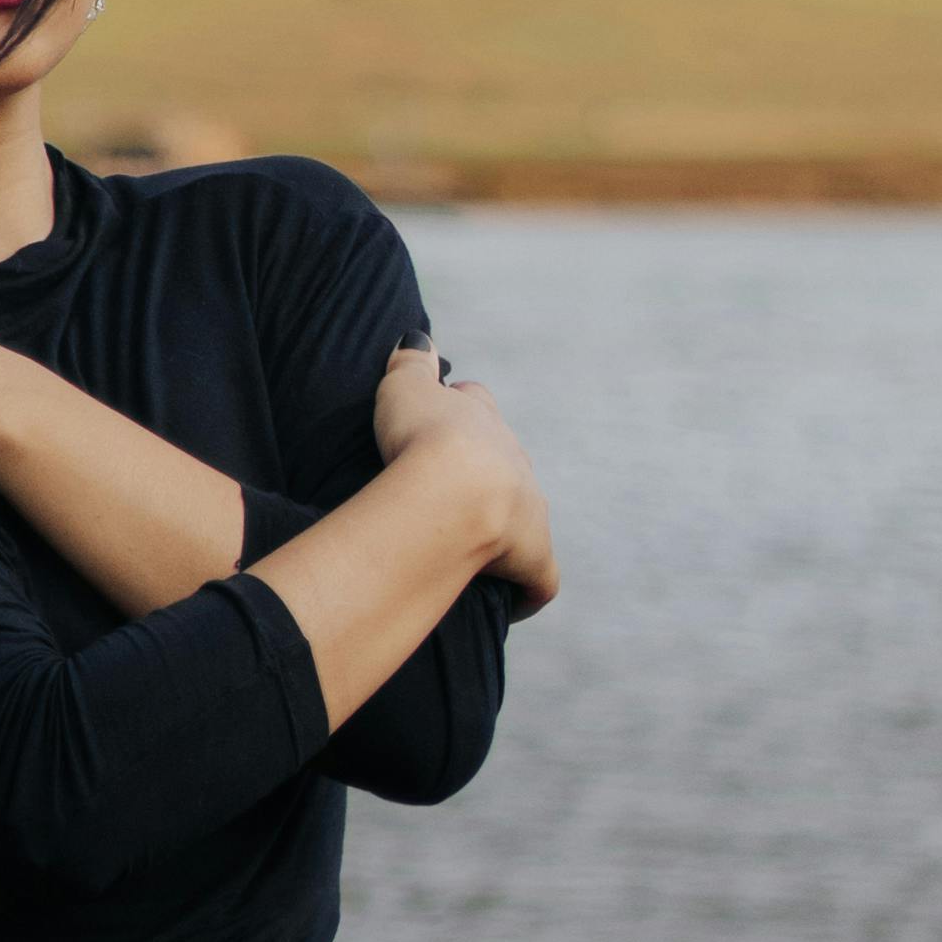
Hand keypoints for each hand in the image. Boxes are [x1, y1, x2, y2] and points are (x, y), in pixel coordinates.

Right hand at [371, 340, 560, 617]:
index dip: (454, 411)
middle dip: (482, 468)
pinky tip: (511, 602)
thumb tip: (417, 339)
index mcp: (480, 420)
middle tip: (445, 487)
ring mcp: (528, 506)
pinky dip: (528, 591)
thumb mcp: (401, 388)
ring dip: (504, 522)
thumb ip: (410, 362)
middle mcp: (513, 459)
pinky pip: (540, 579)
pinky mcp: (533, 556)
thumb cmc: (418, 440)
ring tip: (471, 540)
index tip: (431, 424)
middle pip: (504, 456)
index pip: (475, 405)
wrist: (451, 491)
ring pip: (525, 510)